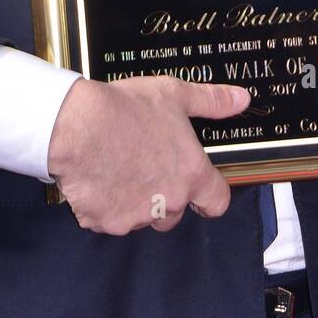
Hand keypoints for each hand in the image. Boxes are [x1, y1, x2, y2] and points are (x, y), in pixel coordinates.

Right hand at [47, 75, 250, 235]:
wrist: (77, 124)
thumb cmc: (126, 108)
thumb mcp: (174, 94)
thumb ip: (212, 101)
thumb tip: (241, 99)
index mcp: (190, 174)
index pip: (217, 202)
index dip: (211, 196)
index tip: (201, 189)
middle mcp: (168, 202)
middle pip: (175, 213)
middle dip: (165, 196)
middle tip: (146, 165)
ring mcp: (135, 216)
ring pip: (141, 217)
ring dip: (135, 201)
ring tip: (118, 166)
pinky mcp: (105, 222)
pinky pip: (108, 218)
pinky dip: (104, 203)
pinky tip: (97, 176)